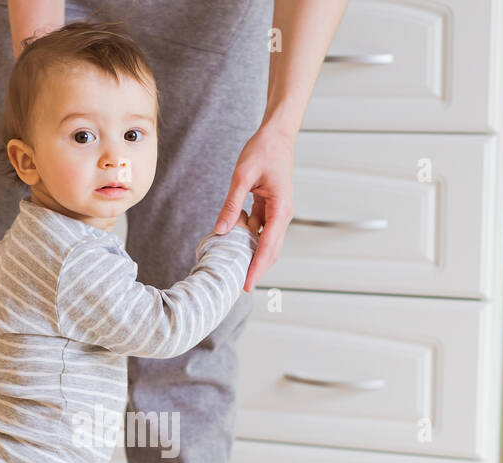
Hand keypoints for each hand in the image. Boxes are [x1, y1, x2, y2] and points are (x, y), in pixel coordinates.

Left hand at [213, 124, 294, 291]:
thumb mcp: (242, 176)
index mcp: (281, 209)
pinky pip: (260, 230)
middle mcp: (283, 214)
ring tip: (234, 269)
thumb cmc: (262, 150)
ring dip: (252, 255)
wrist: (277, 135)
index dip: (257, 268)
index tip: (246, 285)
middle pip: (271, 250)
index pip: (268, 246)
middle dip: (256, 269)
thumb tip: (220, 230)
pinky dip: (248, 238)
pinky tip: (233, 240)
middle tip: (239, 287)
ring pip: (266, 242)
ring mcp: (278, 212)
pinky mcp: (271, 208)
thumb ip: (231, 204)